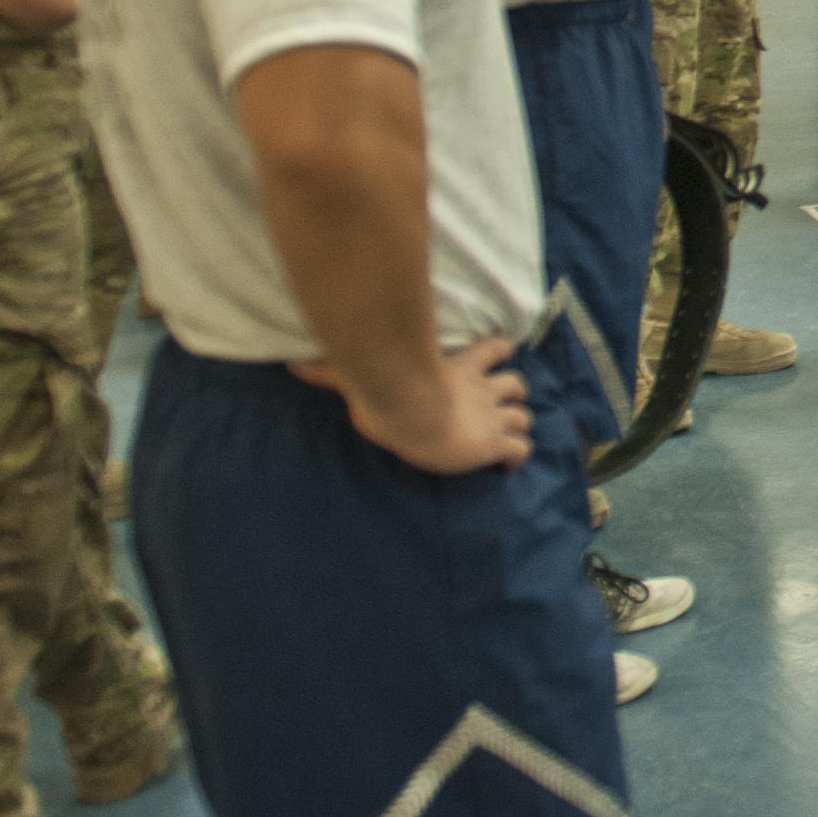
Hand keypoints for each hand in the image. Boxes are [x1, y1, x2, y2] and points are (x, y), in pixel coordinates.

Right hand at [303, 338, 533, 473]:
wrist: (411, 413)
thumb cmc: (387, 392)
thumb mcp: (361, 377)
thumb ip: (333, 371)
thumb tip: (293, 363)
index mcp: (459, 368)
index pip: (494, 349)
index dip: (499, 354)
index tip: (496, 358)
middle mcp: (481, 390)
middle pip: (517, 384)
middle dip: (513, 395)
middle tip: (500, 407)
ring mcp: (491, 417)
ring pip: (525, 417)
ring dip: (518, 425)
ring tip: (506, 437)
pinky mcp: (494, 445)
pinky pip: (520, 452)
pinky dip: (517, 458)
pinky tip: (506, 467)